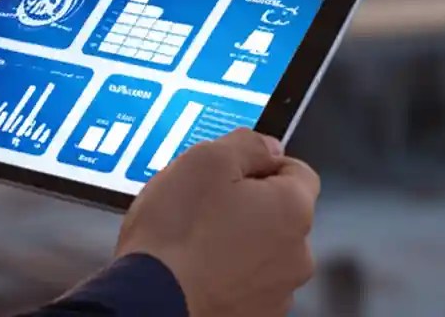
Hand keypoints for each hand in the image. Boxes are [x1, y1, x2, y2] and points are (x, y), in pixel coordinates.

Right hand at [115, 129, 319, 316]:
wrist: (148, 302)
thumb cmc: (175, 237)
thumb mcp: (205, 161)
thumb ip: (247, 145)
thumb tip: (267, 146)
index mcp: (292, 210)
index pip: (297, 170)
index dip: (260, 163)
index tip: (231, 169)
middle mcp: (296, 255)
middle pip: (278, 213)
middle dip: (246, 205)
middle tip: (202, 204)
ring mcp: (276, 292)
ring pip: (260, 251)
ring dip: (235, 242)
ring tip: (192, 241)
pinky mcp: (252, 316)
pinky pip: (244, 283)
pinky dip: (224, 275)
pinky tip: (194, 269)